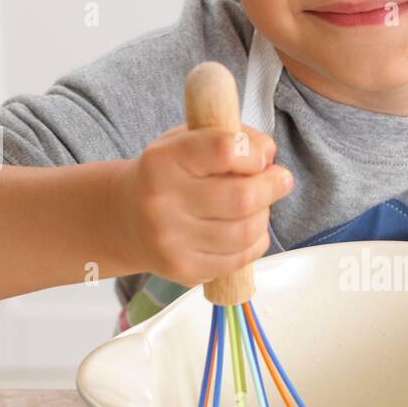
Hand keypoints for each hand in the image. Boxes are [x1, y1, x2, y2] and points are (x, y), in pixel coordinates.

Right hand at [115, 122, 292, 286]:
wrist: (127, 219)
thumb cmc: (168, 174)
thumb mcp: (187, 140)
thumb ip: (228, 137)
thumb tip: (267, 154)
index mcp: (163, 160)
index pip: (225, 150)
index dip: (255, 152)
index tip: (262, 156)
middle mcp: (162, 202)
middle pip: (243, 197)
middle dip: (272, 186)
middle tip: (280, 180)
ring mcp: (172, 241)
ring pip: (246, 231)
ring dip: (264, 215)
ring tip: (259, 206)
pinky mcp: (185, 269)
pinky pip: (240, 258)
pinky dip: (255, 242)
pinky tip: (247, 230)